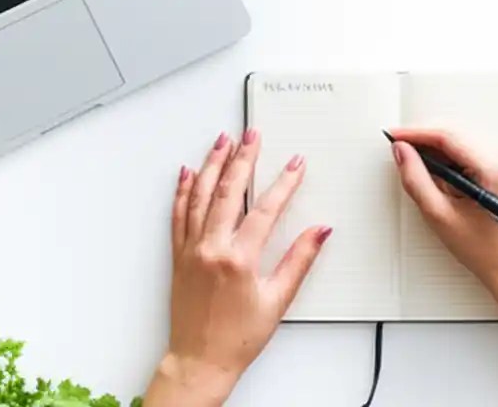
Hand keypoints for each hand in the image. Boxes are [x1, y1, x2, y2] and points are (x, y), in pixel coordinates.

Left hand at [144, 130, 331, 406]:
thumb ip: (299, 260)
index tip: (295, 164)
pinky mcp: (178, 256)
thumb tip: (319, 232)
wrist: (199, 361)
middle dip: (243, 158)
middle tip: (252, 135)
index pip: (265, 209)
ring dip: (211, 165)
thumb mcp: (277, 300)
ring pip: (199, 196)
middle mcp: (211, 249)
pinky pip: (178, 215)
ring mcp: (191, 250)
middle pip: (227, 192)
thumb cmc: (237, 338)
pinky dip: (182, 191)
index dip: (284, 182)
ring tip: (222, 142)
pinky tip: (187, 173)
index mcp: (239, 259)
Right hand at [390, 128, 497, 303]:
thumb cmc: (486, 250)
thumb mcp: (440, 216)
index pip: (449, 135)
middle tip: (401, 149)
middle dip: (426, 137)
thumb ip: (416, 180)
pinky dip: (452, 150)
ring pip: (464, 133)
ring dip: (438, 143)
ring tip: (418, 161)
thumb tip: (403, 152)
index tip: (396, 136)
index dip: (417, 133)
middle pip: (457, 130)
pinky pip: (474, 143)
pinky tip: (439, 166)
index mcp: (496, 169)